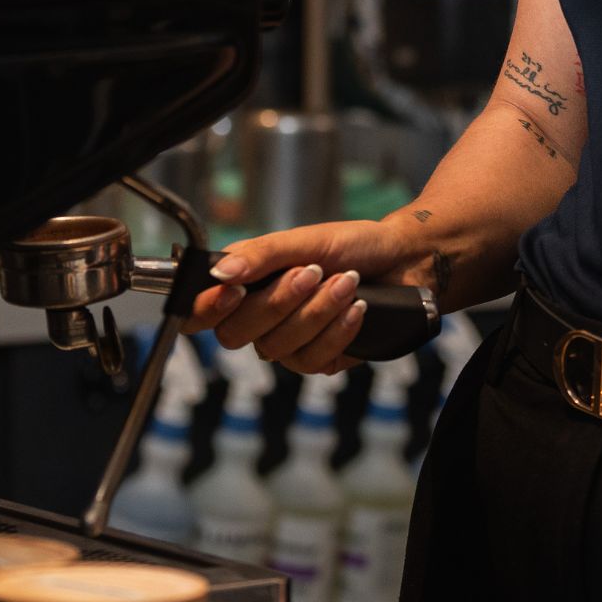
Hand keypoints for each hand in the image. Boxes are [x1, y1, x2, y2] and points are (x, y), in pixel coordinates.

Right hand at [180, 219, 425, 374]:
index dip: (204, 308)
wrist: (402, 261)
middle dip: (277, 302)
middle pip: (235, 334)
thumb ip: (259, 256)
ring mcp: (286, 343)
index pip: (199, 312)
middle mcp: (258, 318)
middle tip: (311, 272)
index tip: (230, 291)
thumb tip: (219, 272)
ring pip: (277, 348)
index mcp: (244, 285)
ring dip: (316, 312)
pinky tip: (357, 308)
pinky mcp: (317, 360)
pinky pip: (311, 360)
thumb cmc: (350, 245)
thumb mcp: (303, 241)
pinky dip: (336, 331)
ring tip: (347, 282)